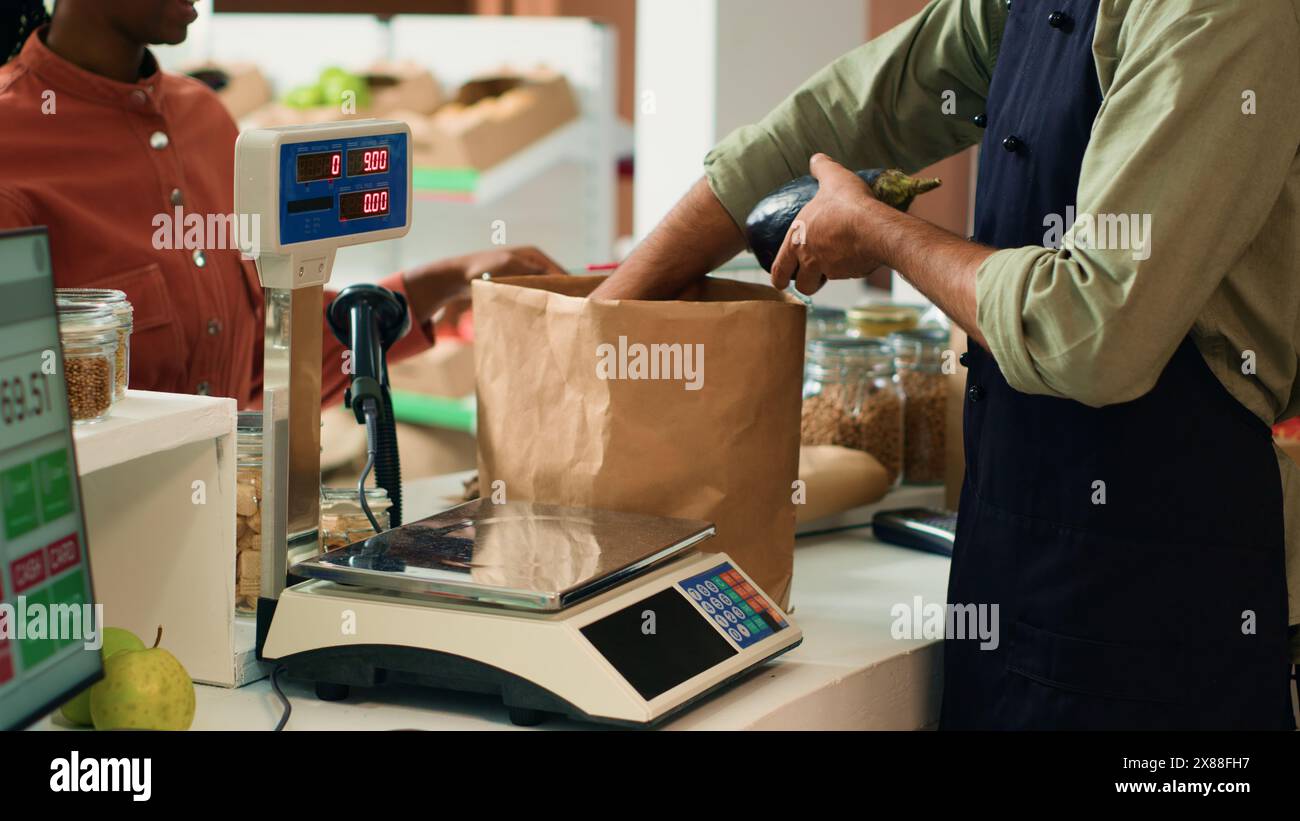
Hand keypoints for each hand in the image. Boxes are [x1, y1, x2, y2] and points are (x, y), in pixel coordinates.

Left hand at [404, 245, 566, 323]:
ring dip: (548, 302)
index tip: (576, 305)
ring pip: (544, 291)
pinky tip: (540, 317)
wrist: (458, 276)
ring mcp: (525, 275)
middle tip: (568, 315)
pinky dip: (536, 304)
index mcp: (535, 255)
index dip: (569, 288)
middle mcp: (533, 263)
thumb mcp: (510, 266)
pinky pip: (532, 295)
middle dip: (560, 297)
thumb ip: (533, 273)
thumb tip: (557, 281)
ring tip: (556, 318)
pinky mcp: (517, 286)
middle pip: (554, 283)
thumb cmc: (483, 267)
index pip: (560, 272)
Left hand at [771, 154, 884, 295]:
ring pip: (820, 285)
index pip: (779, 267)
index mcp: (798, 238)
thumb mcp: (833, 178)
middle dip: (800, 284)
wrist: (874, 227)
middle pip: (799, 283)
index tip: (781, 280)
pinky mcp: (850, 274)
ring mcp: (829, 268)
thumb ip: (822, 168)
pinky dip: (848, 271)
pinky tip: (856, 258)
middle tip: (804, 281)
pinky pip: (846, 276)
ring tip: (828, 273)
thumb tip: (816, 158)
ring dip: (822, 281)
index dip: (779, 276)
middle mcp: (809, 258)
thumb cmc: (849, 204)